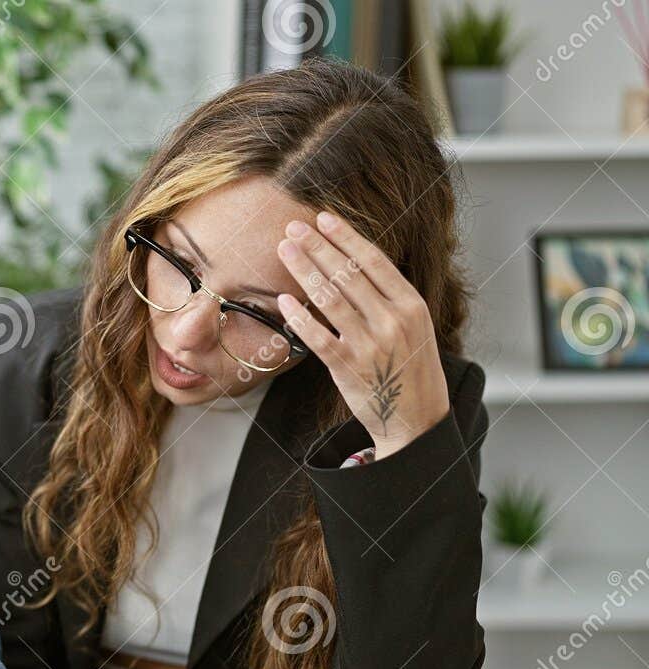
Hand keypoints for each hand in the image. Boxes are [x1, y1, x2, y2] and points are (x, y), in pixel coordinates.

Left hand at [275, 212, 449, 458]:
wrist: (417, 418)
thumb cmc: (410, 367)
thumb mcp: (413, 326)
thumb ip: (387, 298)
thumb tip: (351, 263)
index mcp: (411, 305)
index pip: (374, 261)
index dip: (346, 237)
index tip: (323, 218)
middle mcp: (393, 320)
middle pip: (348, 274)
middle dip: (317, 247)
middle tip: (293, 228)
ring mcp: (370, 344)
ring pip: (330, 298)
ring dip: (304, 270)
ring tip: (285, 250)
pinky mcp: (348, 367)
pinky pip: (316, 336)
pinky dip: (298, 316)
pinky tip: (283, 300)